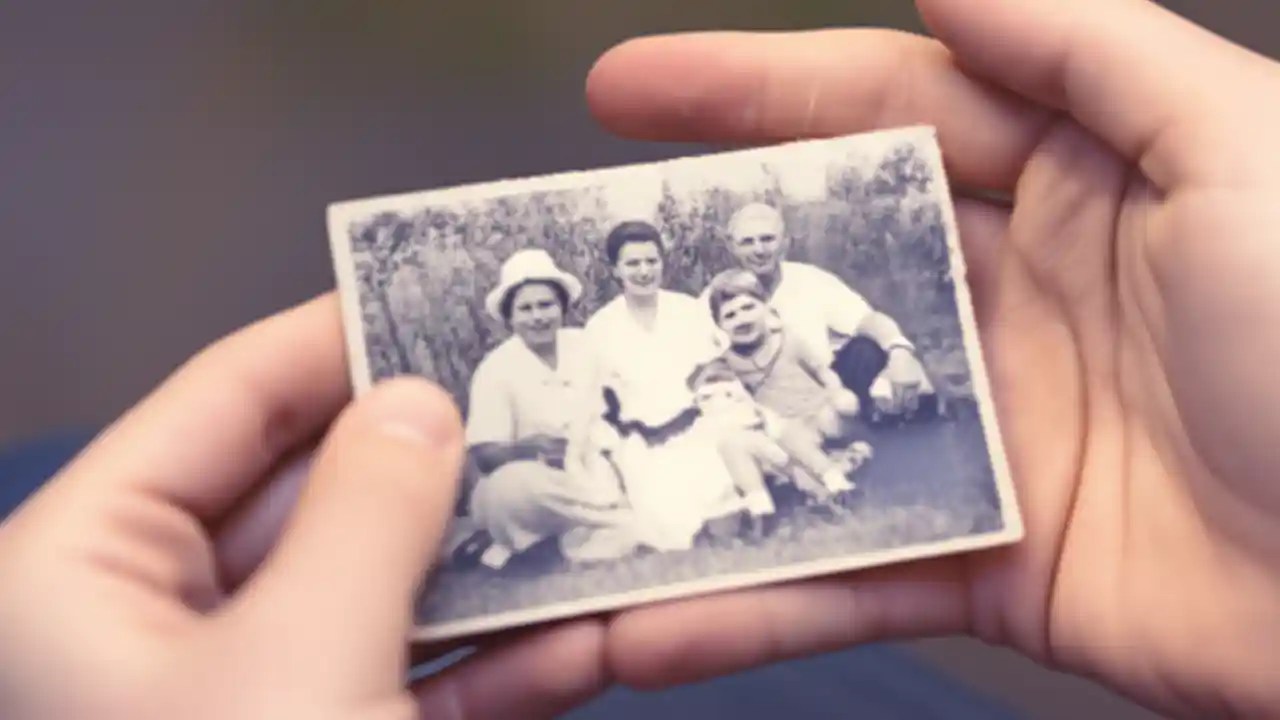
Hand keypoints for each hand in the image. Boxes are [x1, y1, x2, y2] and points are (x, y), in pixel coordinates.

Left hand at [0, 296, 606, 719]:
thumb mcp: (297, 671)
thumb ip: (367, 517)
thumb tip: (417, 402)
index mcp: (78, 577)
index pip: (219, 403)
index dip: (332, 337)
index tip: (434, 294)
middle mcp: (152, 626)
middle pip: (312, 489)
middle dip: (434, 449)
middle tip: (536, 390)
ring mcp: (249, 696)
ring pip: (378, 583)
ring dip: (483, 551)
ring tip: (581, 488)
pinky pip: (414, 675)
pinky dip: (495, 654)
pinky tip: (581, 616)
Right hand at [584, 0, 1279, 715]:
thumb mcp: (1238, 150)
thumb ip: (1086, 48)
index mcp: (1070, 184)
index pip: (874, 115)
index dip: (745, 95)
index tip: (623, 92)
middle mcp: (1014, 302)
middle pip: (812, 270)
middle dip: (686, 270)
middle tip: (565, 279)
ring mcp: (991, 436)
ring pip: (806, 430)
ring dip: (691, 455)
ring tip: (572, 463)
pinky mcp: (990, 562)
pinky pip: (850, 570)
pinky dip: (750, 599)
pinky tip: (652, 616)